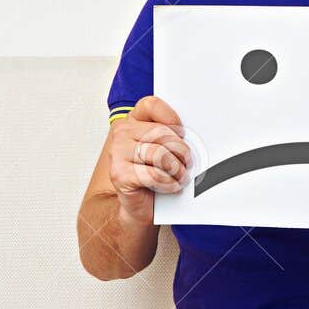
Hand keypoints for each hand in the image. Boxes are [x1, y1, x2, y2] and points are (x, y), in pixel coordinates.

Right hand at [109, 95, 190, 218]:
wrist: (138, 203)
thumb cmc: (152, 173)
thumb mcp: (162, 147)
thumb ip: (170, 134)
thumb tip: (191, 134)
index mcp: (133, 120)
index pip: (152, 105)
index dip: (172, 119)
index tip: (181, 134)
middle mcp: (122, 133)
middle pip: (162, 133)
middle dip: (181, 151)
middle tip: (186, 163)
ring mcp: (117, 152)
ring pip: (160, 154)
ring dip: (176, 170)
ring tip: (178, 176)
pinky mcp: (119, 173)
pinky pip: (154, 174)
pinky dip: (168, 183)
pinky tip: (168, 186)